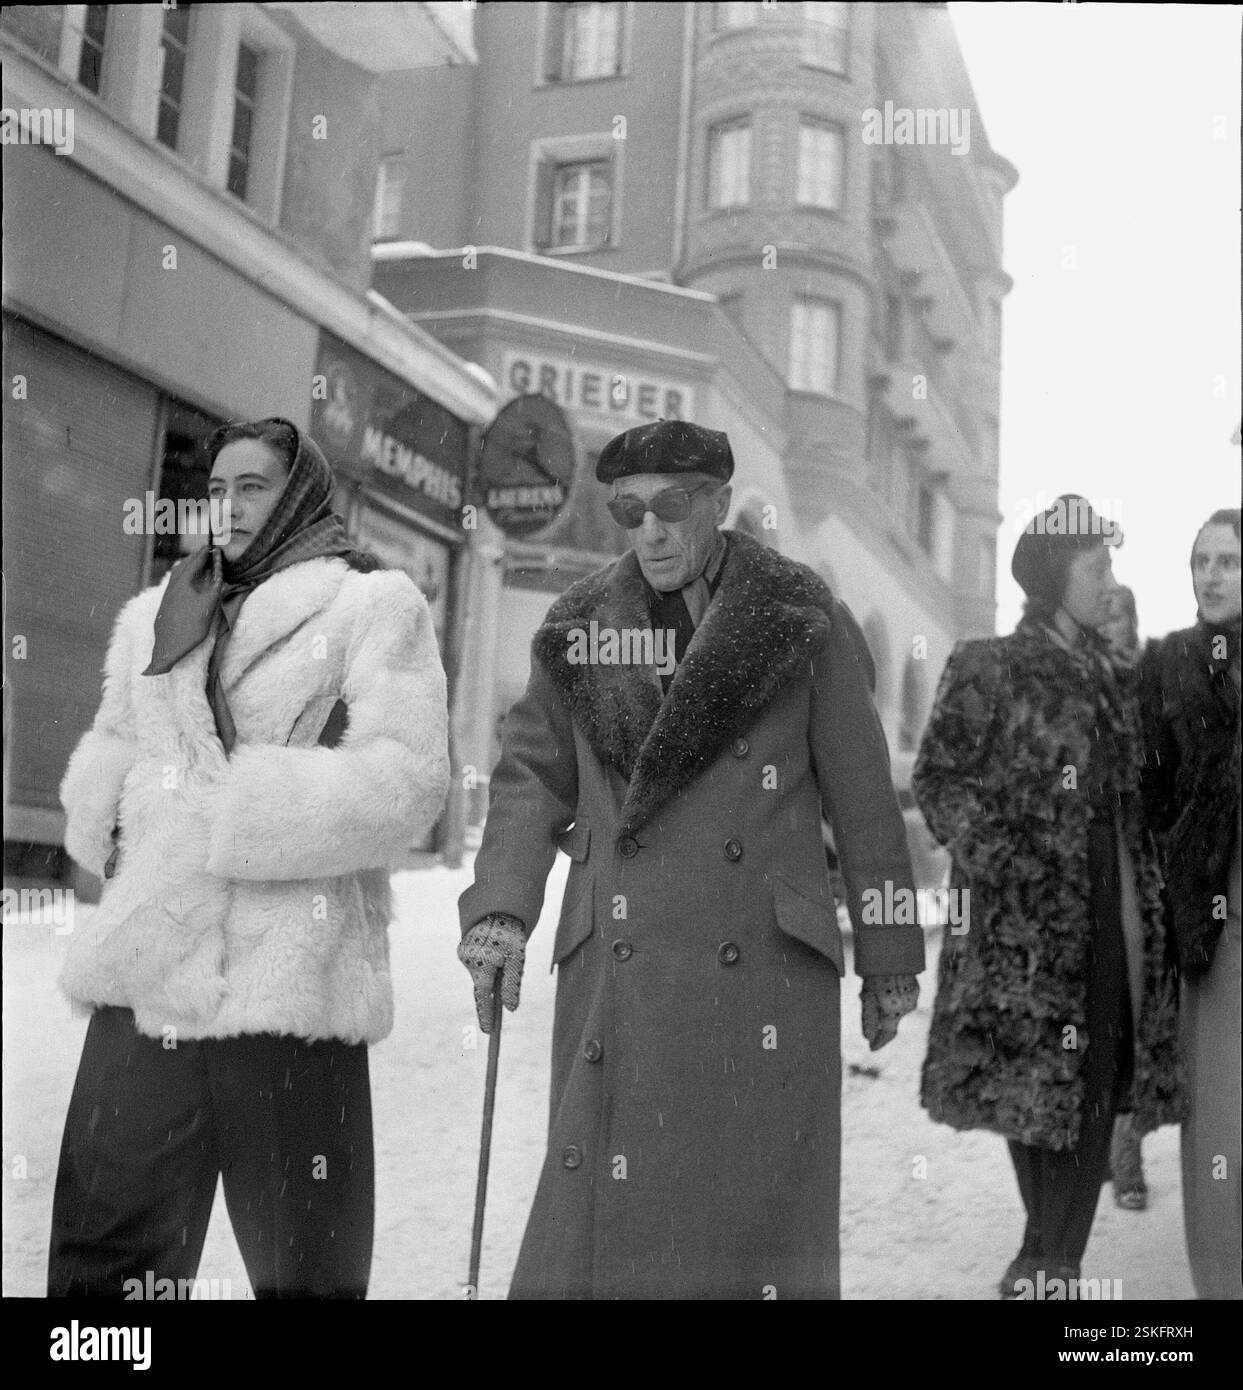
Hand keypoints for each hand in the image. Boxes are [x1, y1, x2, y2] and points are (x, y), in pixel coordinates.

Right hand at [458, 913, 526, 1032]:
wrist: (498, 905)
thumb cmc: (510, 932)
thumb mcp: (517, 959)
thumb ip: (512, 985)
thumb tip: (510, 1008)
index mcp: (481, 965)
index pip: (483, 997)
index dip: (486, 1015)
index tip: (487, 1031)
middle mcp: (468, 961)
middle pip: (484, 985)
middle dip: (496, 985)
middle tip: (511, 967)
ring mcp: (463, 954)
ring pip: (482, 973)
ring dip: (494, 971)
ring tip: (507, 951)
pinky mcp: (464, 948)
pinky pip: (478, 963)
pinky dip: (488, 963)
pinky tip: (497, 948)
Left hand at [860, 973, 918, 1051]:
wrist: (894, 951)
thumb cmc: (876, 972)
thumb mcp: (867, 995)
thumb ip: (868, 1017)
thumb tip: (867, 1037)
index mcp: (894, 1011)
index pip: (888, 1034)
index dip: (879, 1042)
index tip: (871, 1048)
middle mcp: (906, 1007)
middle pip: (890, 1019)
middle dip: (879, 1016)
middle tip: (866, 999)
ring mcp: (913, 997)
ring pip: (896, 1008)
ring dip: (886, 1003)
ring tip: (875, 984)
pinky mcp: (915, 988)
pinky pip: (903, 997)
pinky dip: (893, 995)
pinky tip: (886, 982)